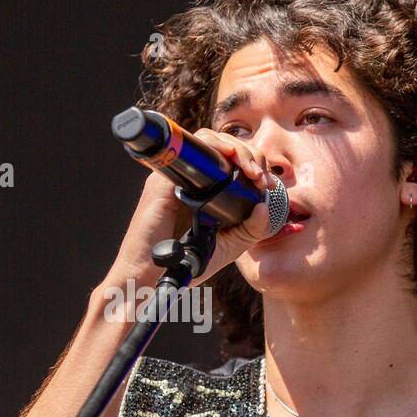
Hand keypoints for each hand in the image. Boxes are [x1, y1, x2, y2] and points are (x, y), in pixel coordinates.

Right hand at [104, 128, 277, 288]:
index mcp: (203, 188)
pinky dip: (214, 147)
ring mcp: (175, 176)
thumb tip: (264, 205)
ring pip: (209, 140)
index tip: (265, 184)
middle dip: (249, 154)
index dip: (252, 162)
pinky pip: (190, 150)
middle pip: (222, 144)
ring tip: (251, 170)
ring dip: (236, 148)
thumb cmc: (184, 261)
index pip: (230, 158)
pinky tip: (231, 159)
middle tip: (261, 177)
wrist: (151, 276)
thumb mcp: (228, 245)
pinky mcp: (163, 181)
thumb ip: (250, 229)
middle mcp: (188, 177)